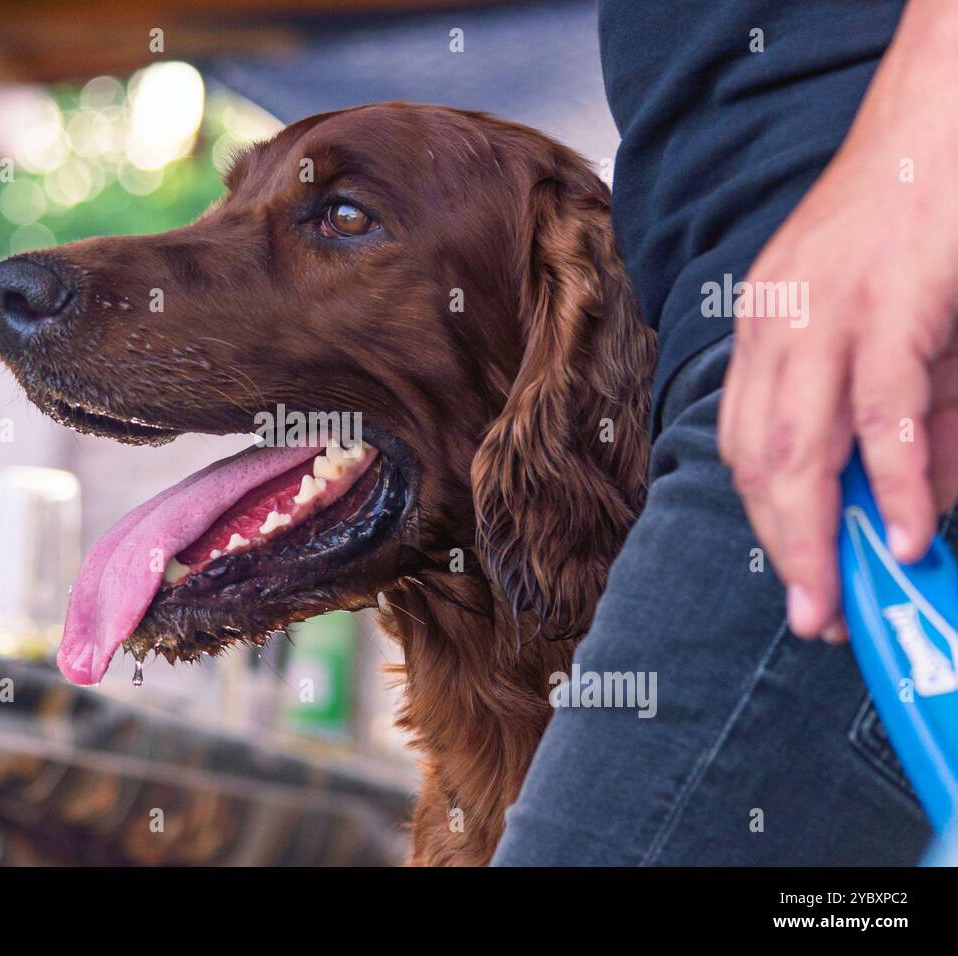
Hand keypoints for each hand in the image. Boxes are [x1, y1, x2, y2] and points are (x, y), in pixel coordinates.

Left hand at [718, 0, 957, 640]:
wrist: (939, 118)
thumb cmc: (912, 224)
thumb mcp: (885, 324)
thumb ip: (900, 413)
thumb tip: (912, 501)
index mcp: (764, 334)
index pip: (741, 445)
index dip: (765, 520)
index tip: (794, 581)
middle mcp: (777, 328)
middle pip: (757, 460)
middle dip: (784, 549)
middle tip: (813, 619)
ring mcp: (825, 314)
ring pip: (800, 445)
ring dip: (820, 535)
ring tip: (843, 603)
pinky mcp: (889, 301)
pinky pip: (882, 408)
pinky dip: (894, 476)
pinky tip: (907, 530)